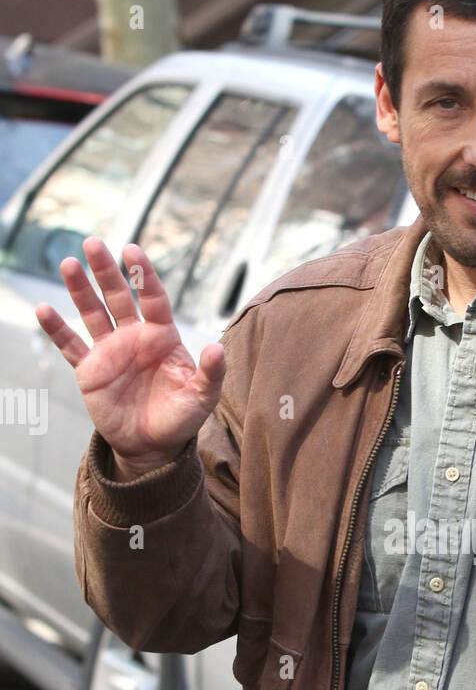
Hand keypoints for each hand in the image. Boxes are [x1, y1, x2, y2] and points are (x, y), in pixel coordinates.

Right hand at [35, 236, 226, 474]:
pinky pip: (71, 346)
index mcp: (162, 337)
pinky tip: (43, 310)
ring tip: (68, 264)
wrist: (153, 446)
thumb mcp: (202, 397)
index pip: (152, 297)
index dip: (143, 275)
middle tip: (93, 243)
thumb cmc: (181, 418)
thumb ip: (211, 373)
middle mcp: (134, 337)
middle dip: (105, 271)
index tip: (132, 251)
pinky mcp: (90, 370)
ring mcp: (110, 351)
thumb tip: (217, 348)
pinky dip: (57, 329)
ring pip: (92, 313)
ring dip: (80, 290)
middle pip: (118, 296)